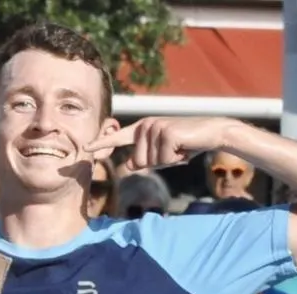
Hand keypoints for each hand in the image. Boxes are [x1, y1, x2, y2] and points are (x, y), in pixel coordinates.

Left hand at [85, 117, 238, 172]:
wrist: (210, 133)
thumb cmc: (185, 144)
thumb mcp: (161, 154)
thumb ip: (143, 159)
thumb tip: (126, 165)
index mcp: (141, 129)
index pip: (118, 139)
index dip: (101, 144)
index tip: (85, 148)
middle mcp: (145, 125)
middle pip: (138, 162)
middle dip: (157, 163)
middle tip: (173, 151)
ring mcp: (154, 127)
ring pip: (150, 162)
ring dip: (167, 160)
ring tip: (179, 148)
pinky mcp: (166, 132)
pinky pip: (163, 159)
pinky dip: (176, 159)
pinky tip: (184, 147)